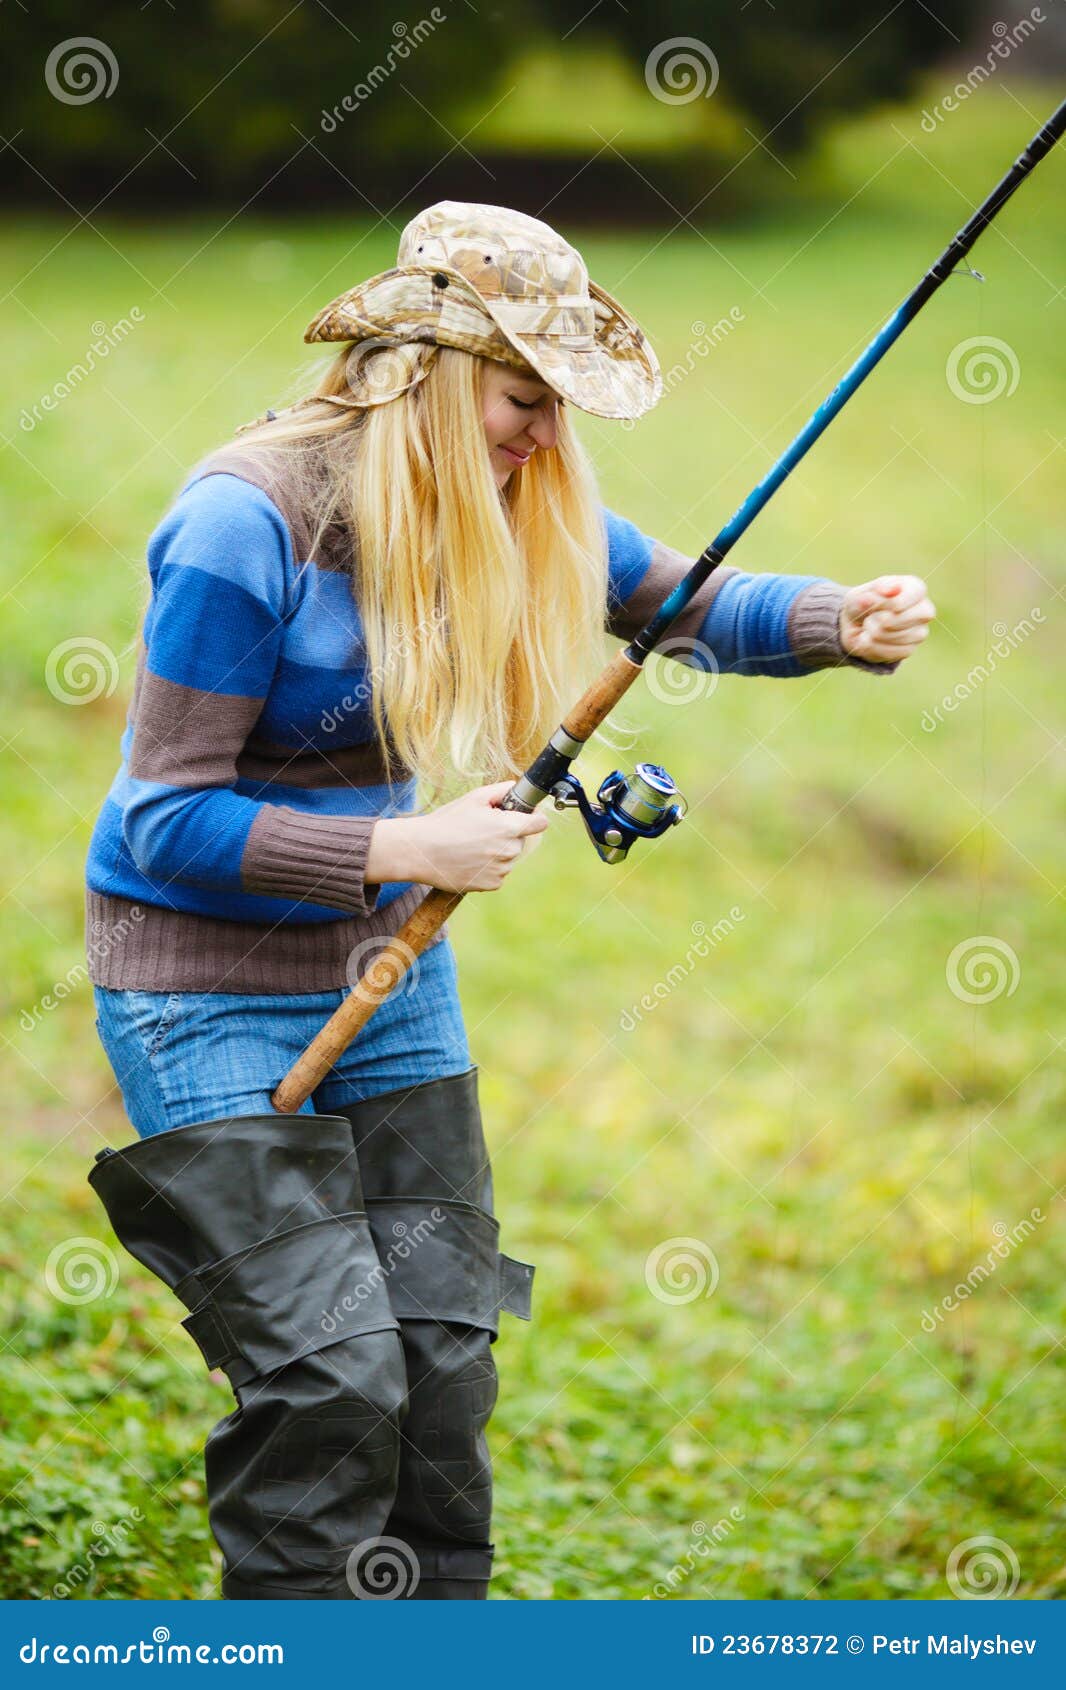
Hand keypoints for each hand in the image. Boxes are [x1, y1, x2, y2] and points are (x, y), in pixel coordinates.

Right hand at [366, 781, 549, 892]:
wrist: (422, 852)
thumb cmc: (446, 822)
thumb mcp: (474, 798)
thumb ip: (501, 790)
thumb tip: (516, 788)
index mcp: (510, 827)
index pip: (540, 823)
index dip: (533, 817)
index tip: (525, 816)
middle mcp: (510, 850)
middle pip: (520, 840)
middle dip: (506, 834)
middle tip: (481, 830)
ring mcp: (502, 870)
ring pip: (507, 858)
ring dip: (496, 852)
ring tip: (470, 846)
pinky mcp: (491, 884)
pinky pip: (497, 873)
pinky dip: (487, 868)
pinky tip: (468, 860)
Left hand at [839, 574, 935, 663]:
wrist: (855, 626)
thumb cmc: (861, 605)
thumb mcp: (859, 594)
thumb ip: (873, 593)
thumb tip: (889, 590)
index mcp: (915, 588)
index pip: (911, 595)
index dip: (888, 602)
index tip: (872, 602)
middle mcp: (924, 609)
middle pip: (902, 618)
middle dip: (878, 619)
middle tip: (869, 616)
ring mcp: (920, 631)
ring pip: (895, 637)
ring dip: (873, 633)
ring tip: (869, 626)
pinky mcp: (910, 649)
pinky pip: (891, 652)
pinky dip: (873, 647)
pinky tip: (870, 639)